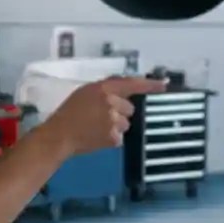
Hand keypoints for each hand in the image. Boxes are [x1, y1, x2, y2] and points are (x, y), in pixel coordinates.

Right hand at [41, 76, 167, 155]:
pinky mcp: (114, 138)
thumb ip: (106, 89)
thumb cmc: (69, 111)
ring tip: (97, 127)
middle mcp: (112, 103)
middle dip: (120, 111)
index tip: (163, 85)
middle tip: (101, 115)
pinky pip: (120, 136)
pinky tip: (97, 136)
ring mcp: (114, 121)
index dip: (150, 85)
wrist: (59, 135)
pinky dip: (111, 137)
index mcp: (104, 88)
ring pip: (126, 123)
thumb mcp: (86, 92)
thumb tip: (125, 89)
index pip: (132, 84)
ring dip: (116, 125)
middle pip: (130, 108)